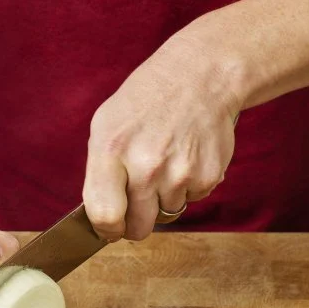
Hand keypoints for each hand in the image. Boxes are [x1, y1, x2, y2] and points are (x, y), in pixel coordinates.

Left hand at [83, 35, 240, 240]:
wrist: (201, 77)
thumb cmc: (147, 101)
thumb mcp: (106, 124)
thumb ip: (99, 171)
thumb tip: (101, 218)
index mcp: (111, 150)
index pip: (104, 215)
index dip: (106, 230)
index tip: (110, 229)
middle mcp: (146, 165)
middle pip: (138, 227)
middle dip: (136, 221)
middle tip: (140, 200)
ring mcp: (180, 173)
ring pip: (167, 213)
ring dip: (165, 197)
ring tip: (167, 160)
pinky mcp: (209, 176)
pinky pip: (192, 200)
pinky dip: (189, 186)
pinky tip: (187, 156)